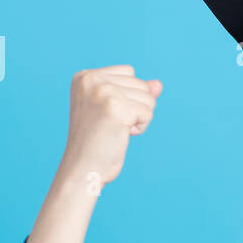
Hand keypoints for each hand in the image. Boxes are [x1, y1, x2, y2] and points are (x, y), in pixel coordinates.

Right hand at [58, 64, 162, 187]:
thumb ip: (136, 92)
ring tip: (114, 130)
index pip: (129, 73)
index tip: (106, 114)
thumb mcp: (116, 109)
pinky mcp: (116, 107)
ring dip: (138, 118)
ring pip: (148, 98)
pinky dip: (140, 128)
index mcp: (85, 76)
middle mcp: (91, 79)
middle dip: (134, 108)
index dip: (127, 97)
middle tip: (110, 125)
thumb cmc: (97, 142)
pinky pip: (148, 113)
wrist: (83, 169)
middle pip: (141, 84)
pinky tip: (120, 135)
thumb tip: (158, 84)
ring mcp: (103, 91)